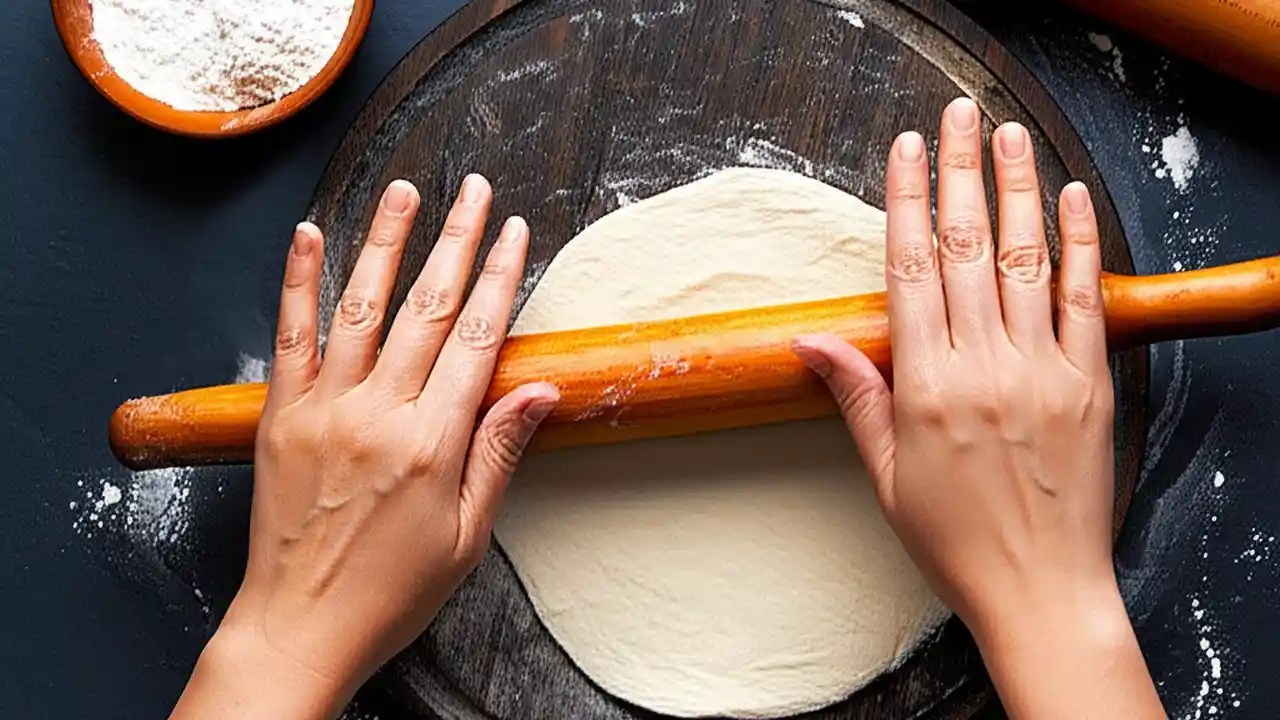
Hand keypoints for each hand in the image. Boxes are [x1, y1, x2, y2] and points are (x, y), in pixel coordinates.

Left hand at [172, 176, 558, 718]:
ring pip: (362, 306)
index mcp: (433, 444)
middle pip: (428, 308)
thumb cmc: (391, 593)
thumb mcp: (467, 535)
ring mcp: (325, 409)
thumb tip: (540, 391)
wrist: (300, 628)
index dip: (499, 278)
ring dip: (388, 242)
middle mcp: (379, 413)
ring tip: (407, 191)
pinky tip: (310, 236)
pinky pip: (290, 336)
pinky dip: (299, 282)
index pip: (477, 339)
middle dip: (456, 240)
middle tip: (474, 189)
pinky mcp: (280, 416)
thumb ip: (499, 454)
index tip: (513, 233)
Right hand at [794, 99, 1163, 717]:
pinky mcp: (1090, 384)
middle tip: (955, 117)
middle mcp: (985, 368)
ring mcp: (1043, 372)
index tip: (905, 152)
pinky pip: (1084, 300)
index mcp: (926, 388)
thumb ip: (856, 396)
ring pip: (1026, 260)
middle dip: (959, 173)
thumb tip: (810, 340)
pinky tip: (1071, 198)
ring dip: (1016, 189)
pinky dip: (1080, 244)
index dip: (907, 202)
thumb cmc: (955, 541)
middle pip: (968, 248)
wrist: (1039, 592)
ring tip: (1007, 135)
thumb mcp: (886, 474)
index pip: (911, 272)